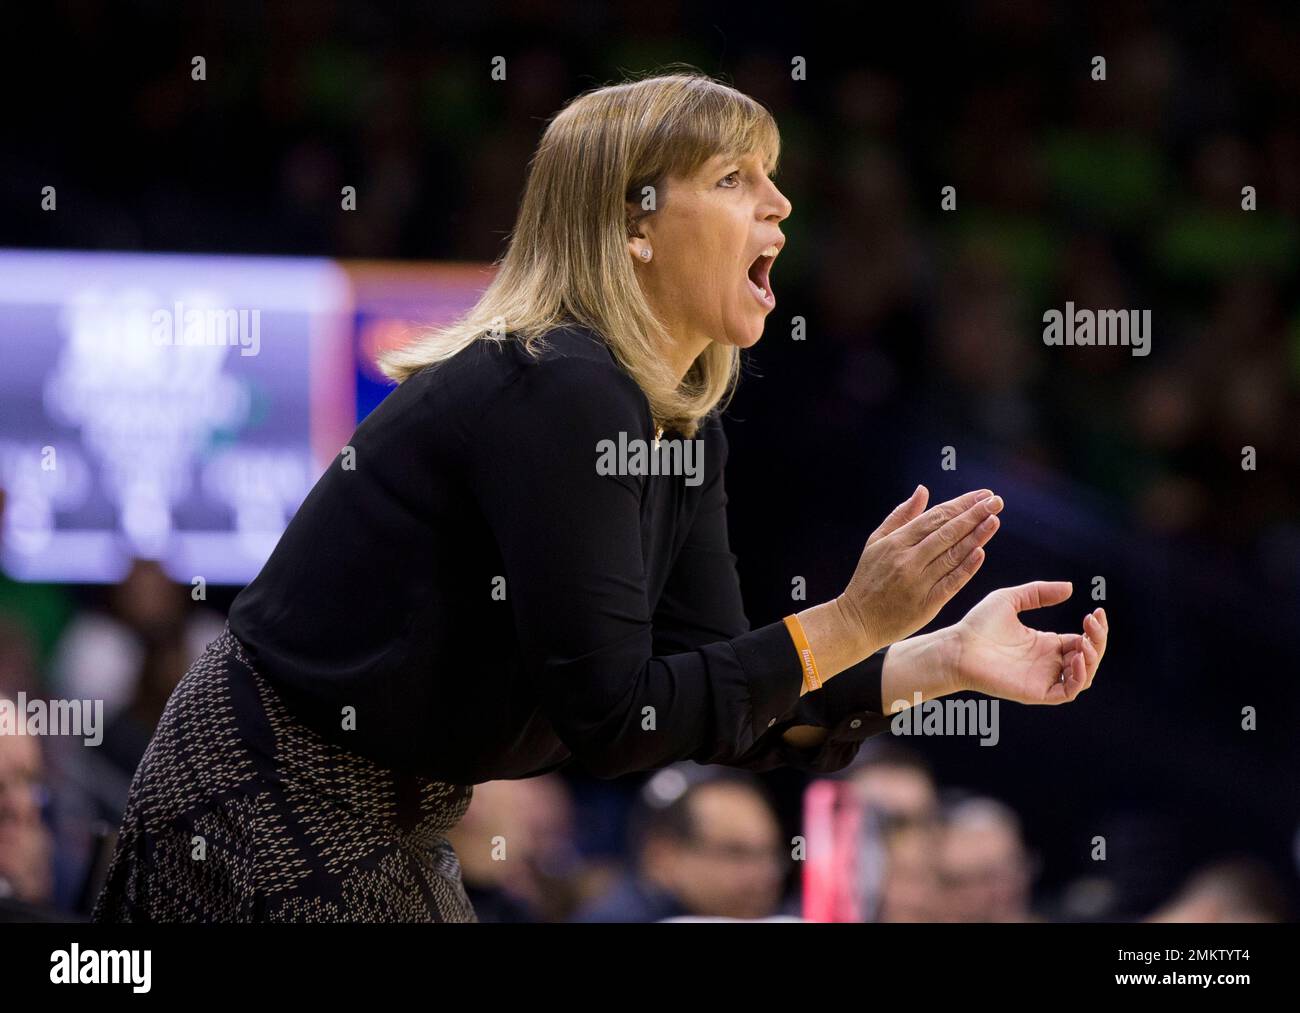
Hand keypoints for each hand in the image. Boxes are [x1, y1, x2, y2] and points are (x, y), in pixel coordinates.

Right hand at [836, 485, 1003, 653]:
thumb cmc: (868, 578)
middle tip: (996, 501)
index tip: (982, 495)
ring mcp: (918, 582)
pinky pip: (951, 582)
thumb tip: (923, 490)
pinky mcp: (926, 603)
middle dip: (974, 515)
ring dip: (976, 536)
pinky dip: (967, 568)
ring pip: (952, 555)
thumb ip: (901, 515)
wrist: (858, 620)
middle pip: (947, 533)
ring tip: (994, 520)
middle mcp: (908, 560)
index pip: (934, 517)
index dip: (960, 505)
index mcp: (896, 542)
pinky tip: (981, 553)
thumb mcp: (876, 541)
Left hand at [951, 581, 1107, 703]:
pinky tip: (1076, 657)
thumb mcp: (1011, 599)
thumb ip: (1039, 592)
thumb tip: (1070, 588)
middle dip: (1098, 640)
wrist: (957, 647)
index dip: (1094, 630)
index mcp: (1045, 644)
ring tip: (1085, 641)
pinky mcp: (1036, 692)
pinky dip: (1079, 677)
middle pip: (1088, 658)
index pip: (1082, 641)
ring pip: (1083, 677)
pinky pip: (1068, 692)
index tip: (1096, 612)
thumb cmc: (977, 625)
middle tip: (1092, 621)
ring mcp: (1043, 678)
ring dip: (1093, 659)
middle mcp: (1047, 663)